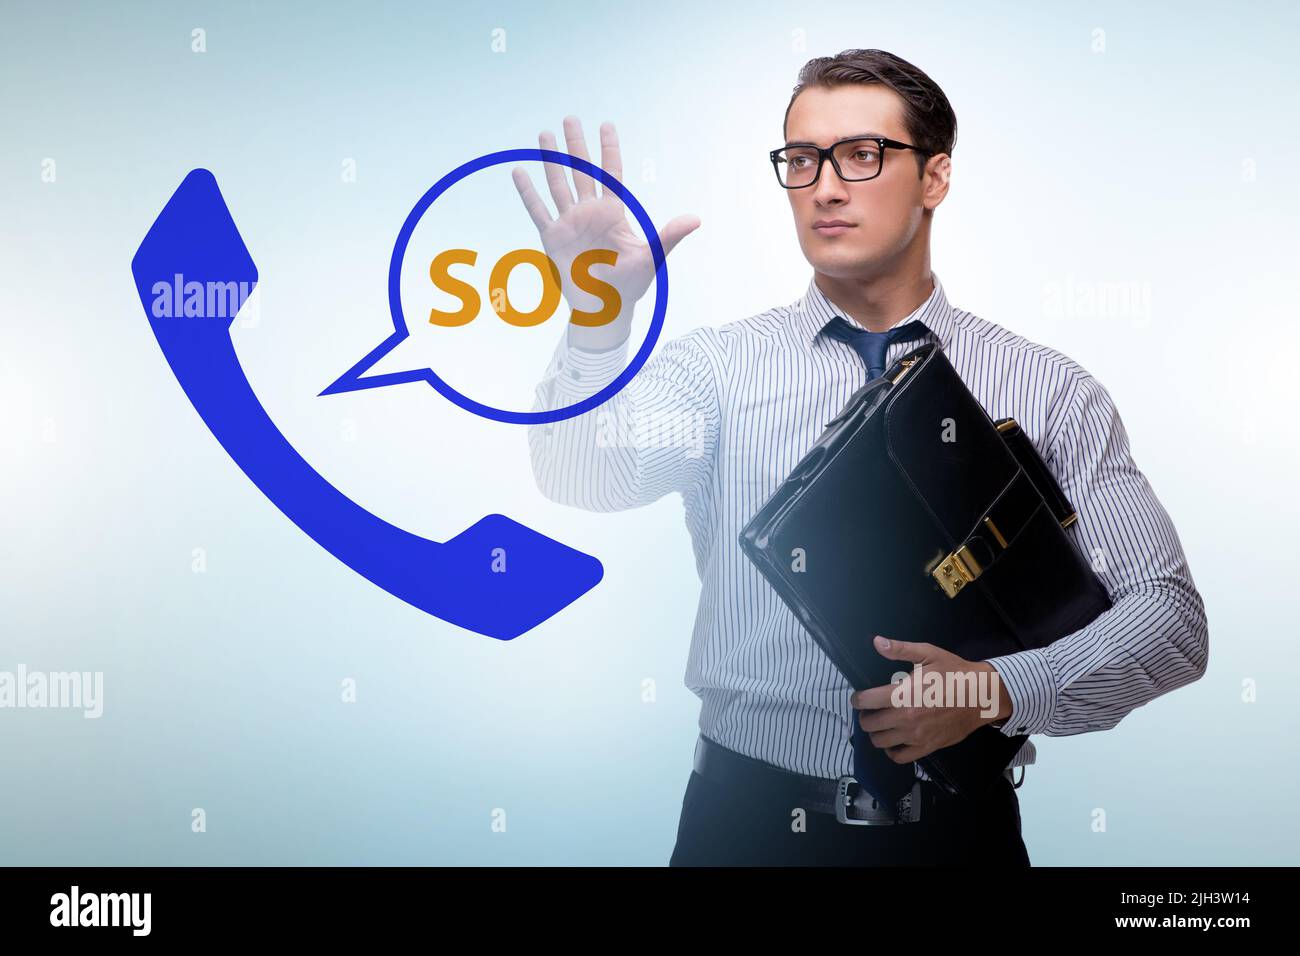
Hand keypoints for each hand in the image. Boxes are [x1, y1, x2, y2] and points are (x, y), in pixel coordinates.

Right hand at [511, 116, 699, 349]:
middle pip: (581, 171)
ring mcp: (570, 223)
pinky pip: (538, 211)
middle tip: (570, 118)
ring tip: (545, 136)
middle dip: (576, 145)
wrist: (605, 309)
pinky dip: (528, 192)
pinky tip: (519, 172)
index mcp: (613, 213)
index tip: (606, 125)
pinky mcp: (553, 238)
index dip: (609, 149)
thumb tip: (696, 219)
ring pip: (558, 184)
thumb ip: (670, 235)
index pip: (610, 173)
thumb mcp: (652, 257)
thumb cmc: (630, 285)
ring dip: (551, 160)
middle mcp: (590, 212)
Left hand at [849, 635, 1011, 763]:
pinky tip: (894, 740)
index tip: (859, 697)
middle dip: (865, 716)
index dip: (858, 699)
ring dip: (876, 733)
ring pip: (880, 742)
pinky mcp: (927, 747)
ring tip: (881, 723)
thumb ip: (900, 649)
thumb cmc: (954, 673)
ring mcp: (916, 735)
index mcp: (902, 694)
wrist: (981, 695)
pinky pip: (900, 757)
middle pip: (869, 724)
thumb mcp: (928, 654)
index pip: (865, 701)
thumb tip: (878, 642)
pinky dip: (892, 751)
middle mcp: (905, 718)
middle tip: (870, 710)